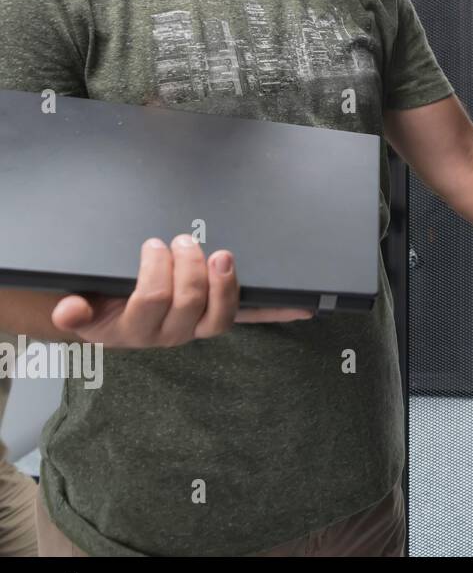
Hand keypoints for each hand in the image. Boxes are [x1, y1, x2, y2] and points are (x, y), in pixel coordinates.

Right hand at [50, 235, 312, 347]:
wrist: (104, 315)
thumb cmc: (96, 300)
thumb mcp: (79, 303)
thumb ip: (75, 309)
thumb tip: (67, 310)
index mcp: (131, 329)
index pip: (152, 302)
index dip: (158, 272)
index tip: (154, 244)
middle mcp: (169, 334)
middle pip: (190, 304)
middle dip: (190, 267)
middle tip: (184, 239)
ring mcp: (197, 328)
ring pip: (221, 317)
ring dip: (226, 283)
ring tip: (222, 255)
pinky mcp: (218, 319)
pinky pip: (251, 320)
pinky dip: (277, 313)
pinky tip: (304, 308)